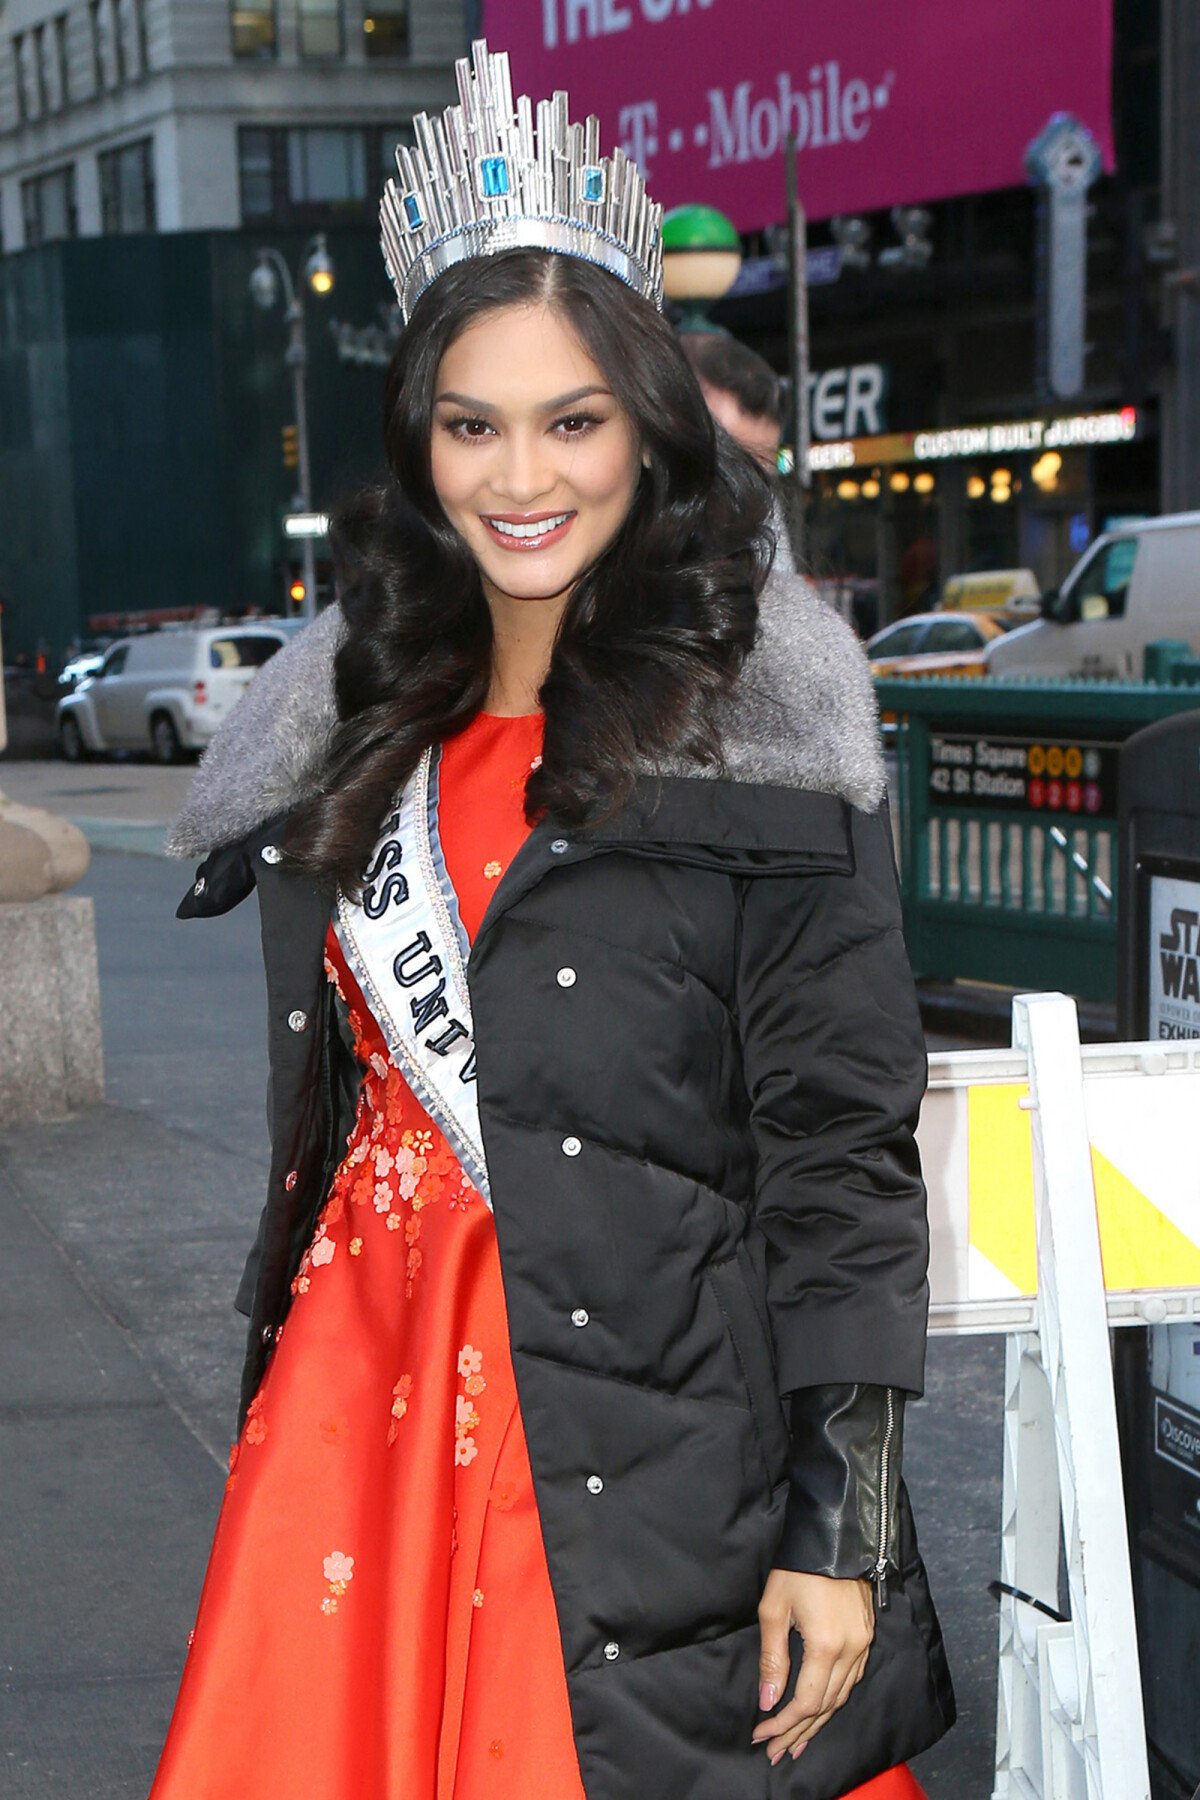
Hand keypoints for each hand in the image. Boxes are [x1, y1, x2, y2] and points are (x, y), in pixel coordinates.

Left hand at [750, 1568, 874, 1765]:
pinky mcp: (867, 1636)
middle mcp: (851, 1651)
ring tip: (796, 1742)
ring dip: (818, 1722)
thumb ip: (773, 1659)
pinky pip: (851, 1680)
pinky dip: (834, 1700)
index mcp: (826, 1645)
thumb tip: (768, 1701)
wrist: (833, 1536)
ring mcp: (863, 1644)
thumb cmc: (797, 1569)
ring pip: (841, 1697)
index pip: (806, 1702)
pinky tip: (821, 1710)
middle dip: (799, 1732)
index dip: (783, 1724)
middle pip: (825, 1706)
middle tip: (776, 1752)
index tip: (761, 1735)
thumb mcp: (774, 1609)